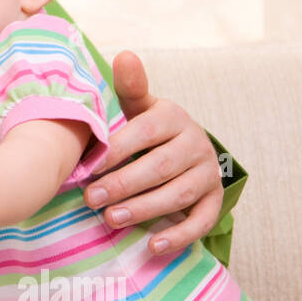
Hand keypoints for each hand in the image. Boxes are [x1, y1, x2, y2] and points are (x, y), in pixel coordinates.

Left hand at [85, 50, 223, 256]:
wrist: (185, 151)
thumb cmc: (149, 131)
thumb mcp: (139, 109)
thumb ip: (130, 88)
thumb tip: (124, 55)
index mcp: (174, 116)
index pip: (144, 132)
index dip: (116, 150)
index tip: (87, 167)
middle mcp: (196, 143)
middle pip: (160, 167)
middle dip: (123, 184)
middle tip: (91, 199)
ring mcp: (208, 173)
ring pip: (178, 194)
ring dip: (144, 209)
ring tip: (111, 219)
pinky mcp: (214, 200)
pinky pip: (201, 221)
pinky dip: (179, 235)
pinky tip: (153, 246)